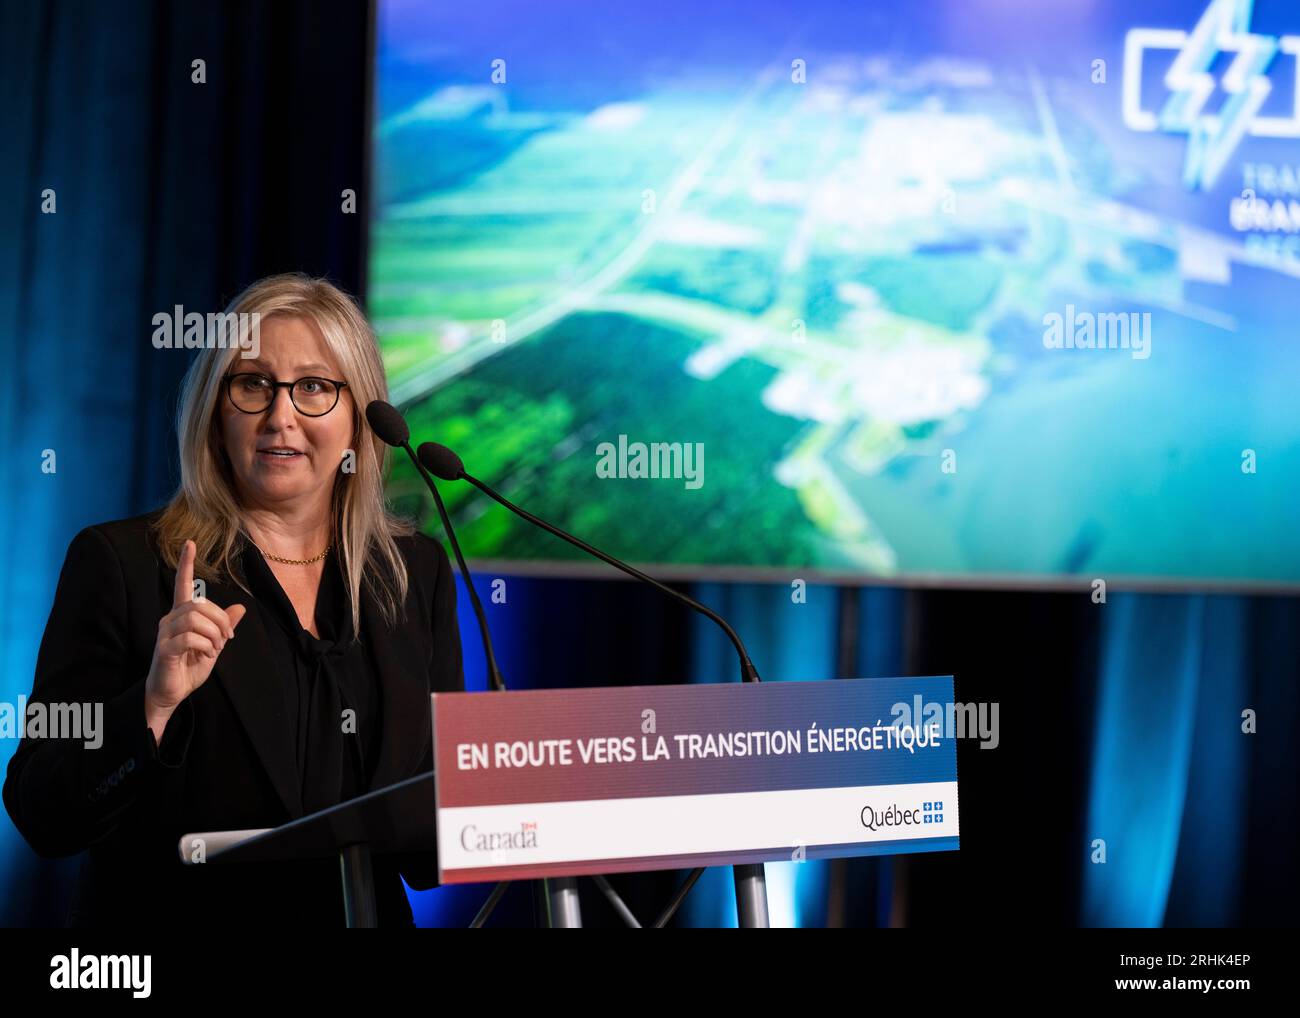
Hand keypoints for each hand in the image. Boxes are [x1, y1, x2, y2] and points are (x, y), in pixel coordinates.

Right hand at [144, 539, 246, 734]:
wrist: (171, 693)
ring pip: (195, 618)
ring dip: (214, 633)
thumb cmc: (189, 667)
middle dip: (221, 621)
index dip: (186, 564)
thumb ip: (224, 626)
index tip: (190, 542)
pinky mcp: (164, 649)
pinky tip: (207, 654)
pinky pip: (189, 637)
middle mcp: (170, 619)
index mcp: (182, 616)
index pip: (183, 584)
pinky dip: (205, 645)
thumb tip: (241, 607)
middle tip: (226, 640)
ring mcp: (165, 633)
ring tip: (215, 648)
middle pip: (200, 604)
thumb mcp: (214, 644)